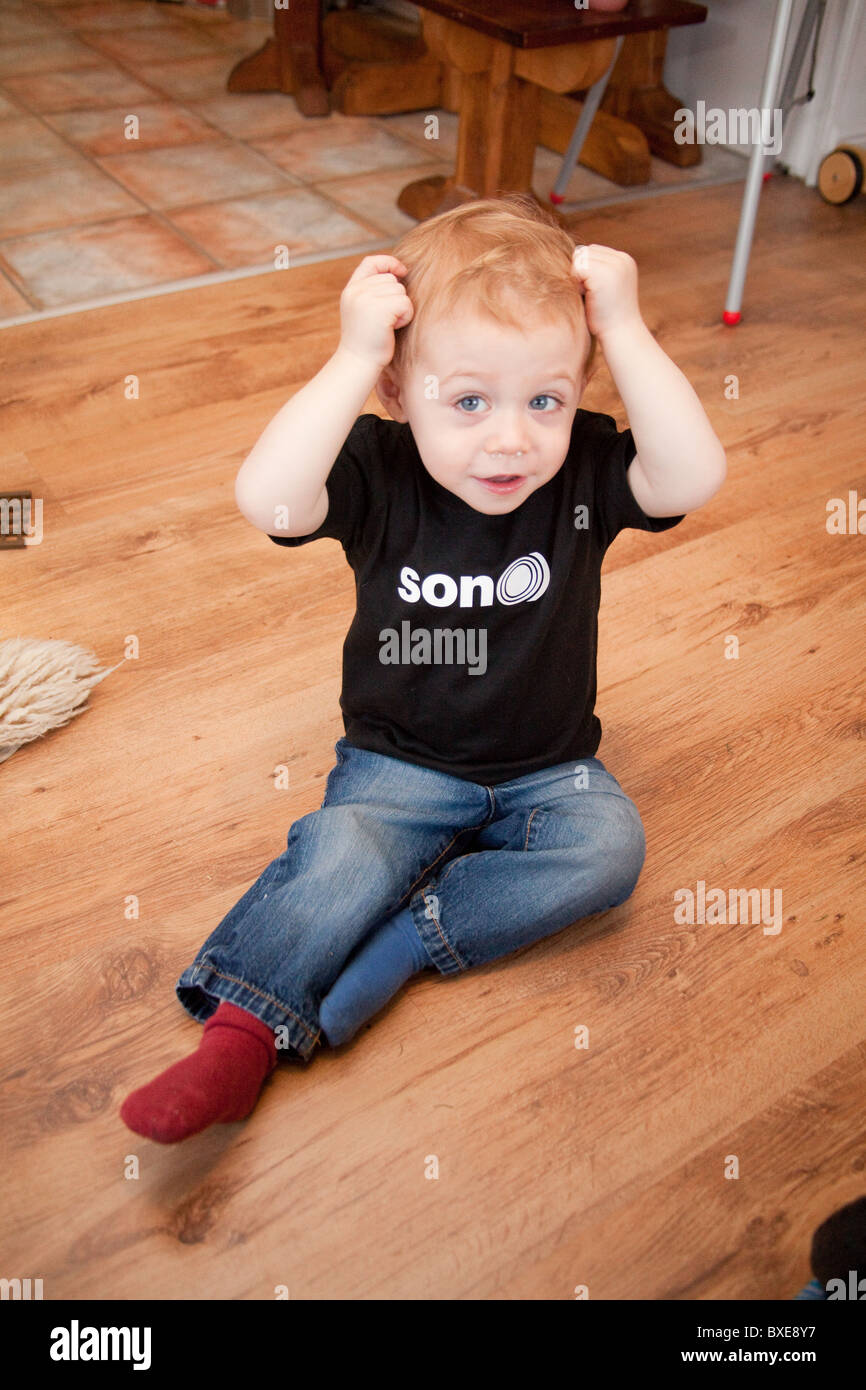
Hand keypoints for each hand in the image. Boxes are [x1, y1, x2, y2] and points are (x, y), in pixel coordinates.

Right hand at [339, 254, 413, 368]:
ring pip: (400, 291)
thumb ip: (372, 291)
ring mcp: (367, 299)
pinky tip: (393, 328)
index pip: (370, 262)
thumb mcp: (361, 310)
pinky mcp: (380, 309)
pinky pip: (405, 303)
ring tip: (388, 325)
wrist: (358, 363)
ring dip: (402, 308)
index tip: (402, 271)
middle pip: (391, 279)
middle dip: (396, 297)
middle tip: (386, 319)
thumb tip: (398, 274)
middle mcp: (356, 291)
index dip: (388, 262)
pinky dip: (405, 316)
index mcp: (351, 290)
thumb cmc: (366, 341)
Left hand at [570, 243, 641, 340]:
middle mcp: (622, 259)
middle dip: (580, 271)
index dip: (586, 270)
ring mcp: (614, 266)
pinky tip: (586, 297)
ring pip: (580, 258)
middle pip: (585, 251)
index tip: (593, 290)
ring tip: (588, 294)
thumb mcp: (607, 287)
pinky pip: (577, 268)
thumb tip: (575, 254)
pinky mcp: (603, 275)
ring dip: (577, 277)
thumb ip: (598, 270)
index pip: (593, 251)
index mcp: (625, 260)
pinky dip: (576, 283)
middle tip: (588, 293)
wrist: (620, 334)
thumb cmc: (608, 316)